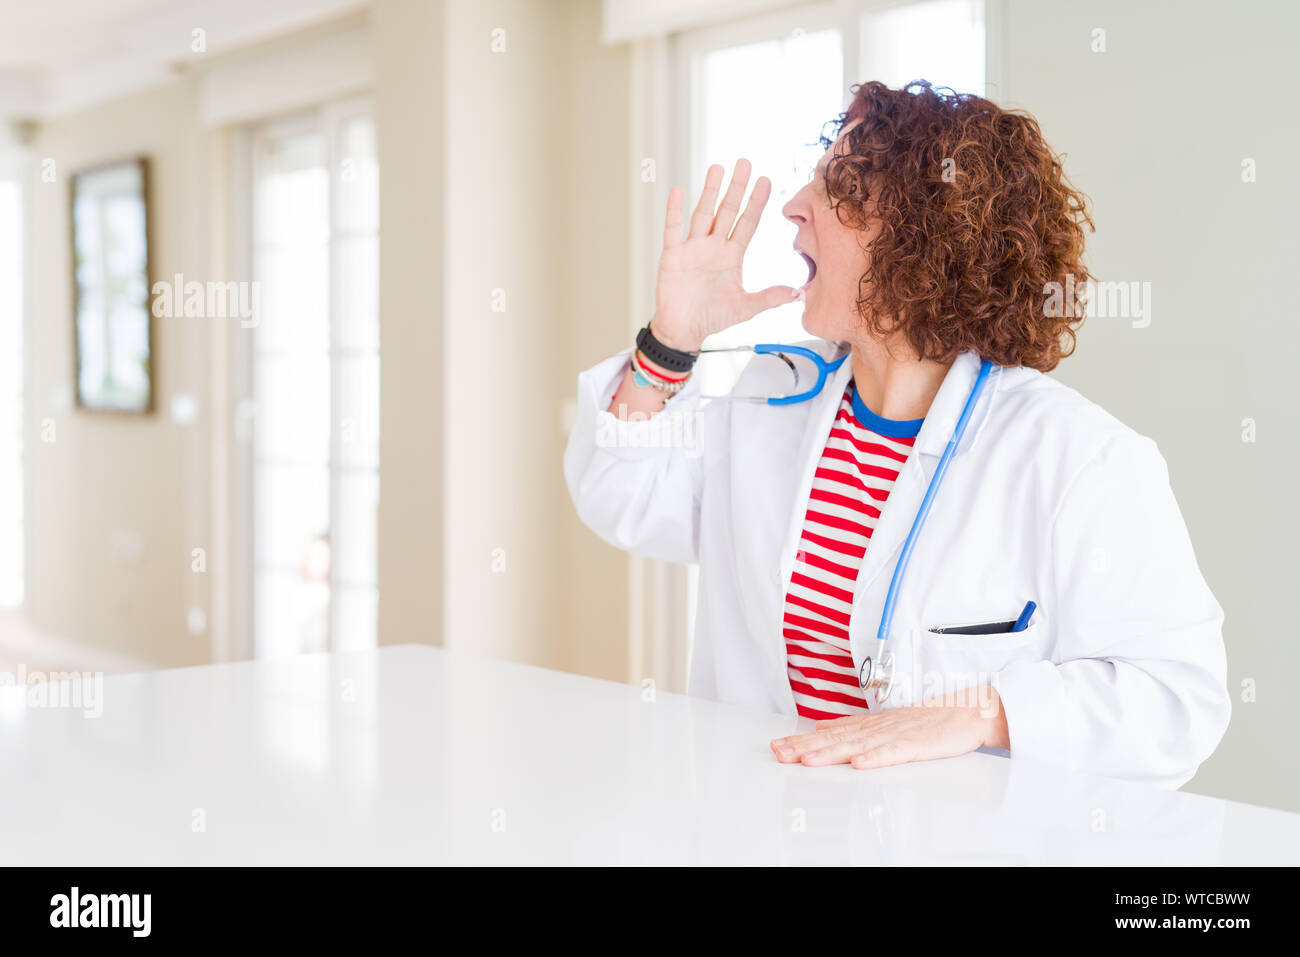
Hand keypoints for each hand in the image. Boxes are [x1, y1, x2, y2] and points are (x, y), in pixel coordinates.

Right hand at [651, 160, 797, 351]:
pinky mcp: (673, 256)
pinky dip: (674, 211)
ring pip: (703, 213)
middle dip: (737, 187)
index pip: (748, 222)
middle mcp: (714, 247)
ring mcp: (693, 248)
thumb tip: (799, 294)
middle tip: (745, 162)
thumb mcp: (746, 308)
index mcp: (732, 256)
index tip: (766, 180)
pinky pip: (673, 229)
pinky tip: (678, 191)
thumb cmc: (713, 318)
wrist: (684, 331)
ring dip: (710, 191)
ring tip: (717, 167)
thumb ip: (770, 298)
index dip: (757, 202)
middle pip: (727, 211)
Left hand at [769, 687, 1009, 769]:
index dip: (803, 740)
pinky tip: (859, 764)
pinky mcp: (917, 745)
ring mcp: (897, 735)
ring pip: (858, 745)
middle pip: (837, 739)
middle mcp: (878, 727)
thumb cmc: (930, 719)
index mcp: (870, 724)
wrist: (969, 710)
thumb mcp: (886, 721)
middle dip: (806, 747)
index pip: (830, 733)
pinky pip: (894, 753)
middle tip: (780, 753)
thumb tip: (821, 726)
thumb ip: (854, 725)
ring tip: (806, 760)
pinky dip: (876, 758)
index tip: (778, 746)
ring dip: (831, 753)